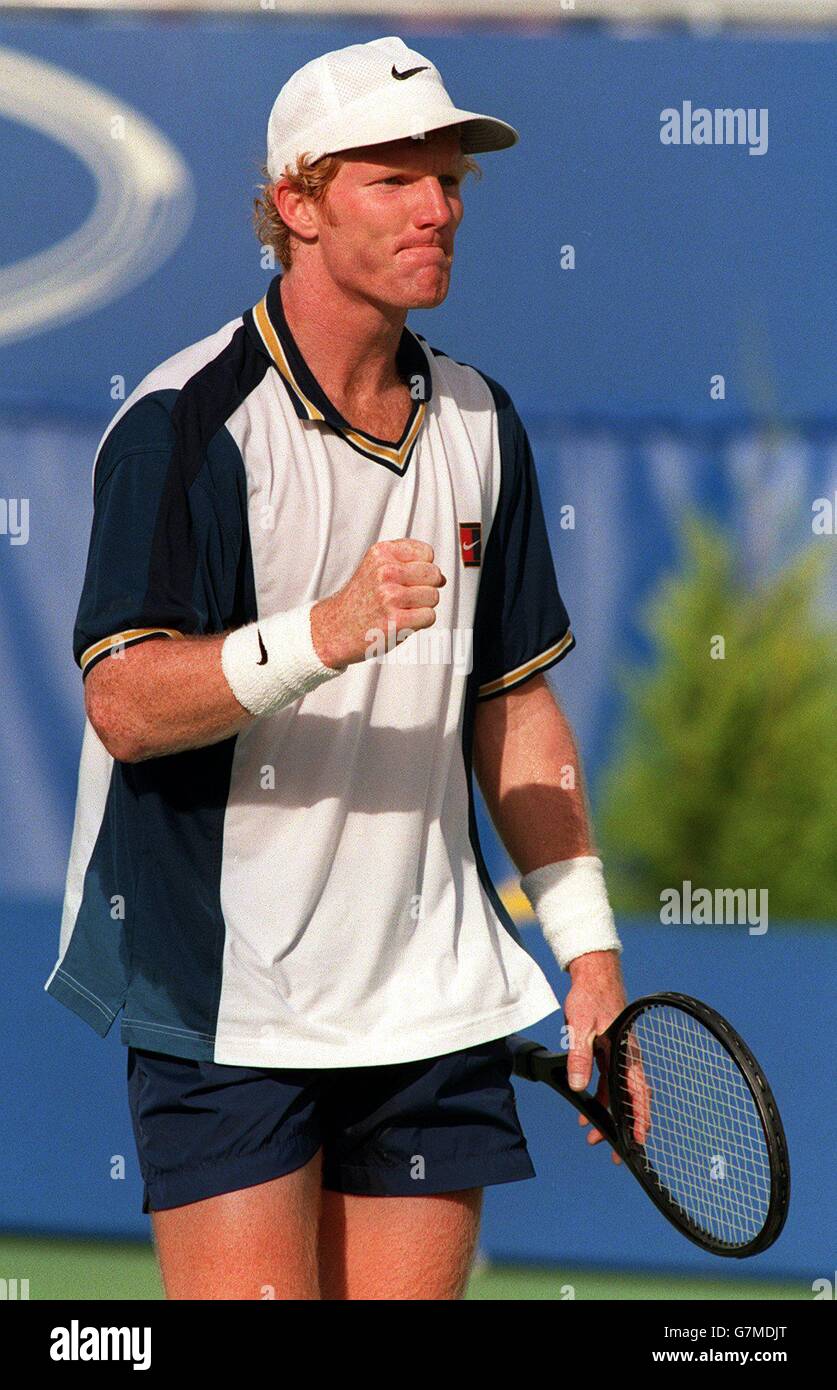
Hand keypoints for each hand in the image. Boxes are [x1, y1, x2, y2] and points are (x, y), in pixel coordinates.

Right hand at [310, 539, 445, 669]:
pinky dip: (420, 622)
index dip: (422, 567)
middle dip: (425, 587)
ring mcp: (391, 596)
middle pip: (434, 574)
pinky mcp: (396, 620)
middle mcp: (385, 572)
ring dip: (422, 606)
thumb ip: (407, 563)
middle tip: (405, 597)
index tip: (406, 578)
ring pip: (433, 596)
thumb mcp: (375, 567)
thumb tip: (441, 577)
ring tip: (400, 609)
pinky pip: (429, 616)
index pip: (427, 552)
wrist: (336, 628)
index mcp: (381, 553)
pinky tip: (401, 621)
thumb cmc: (359, 600)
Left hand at [564, 950, 626, 1165]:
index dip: (638, 1119)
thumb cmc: (591, 995)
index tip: (637, 1142)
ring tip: (590, 1131)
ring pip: (616, 1091)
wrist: (593, 971)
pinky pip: (607, 1078)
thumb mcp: (581, 1026)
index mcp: (625, 1053)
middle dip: (621, 1126)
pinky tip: (584, 1101)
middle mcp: (626, 1056)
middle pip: (628, 1098)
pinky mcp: (609, 1048)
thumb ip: (580, 1056)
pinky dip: (598, 1093)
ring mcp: (618, 1053)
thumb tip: (579, 1087)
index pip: (637, 1093)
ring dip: (606, 1112)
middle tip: (610, 1149)